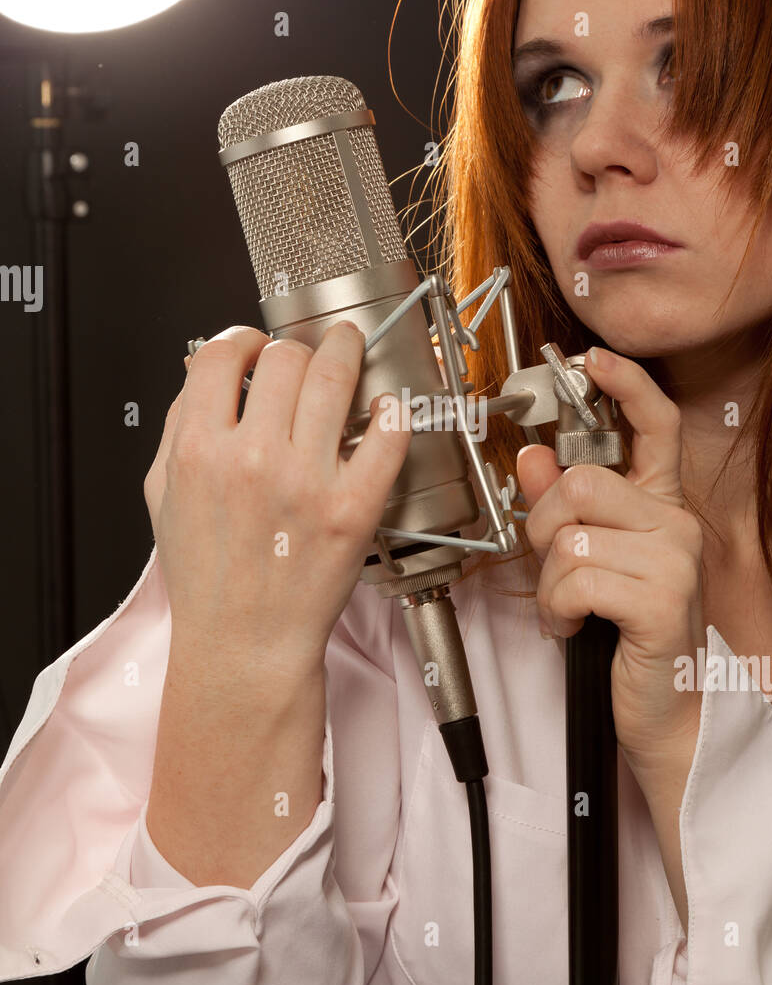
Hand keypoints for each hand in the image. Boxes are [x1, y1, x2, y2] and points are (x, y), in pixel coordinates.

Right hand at [144, 322, 412, 684]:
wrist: (243, 644)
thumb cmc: (208, 578)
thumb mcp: (164, 495)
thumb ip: (178, 426)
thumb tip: (202, 371)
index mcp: (201, 452)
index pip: (222, 354)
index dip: (243, 340)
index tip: (257, 346)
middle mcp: (253, 461)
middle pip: (284, 358)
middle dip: (295, 350)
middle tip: (307, 355)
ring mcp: (307, 484)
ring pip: (335, 379)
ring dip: (346, 352)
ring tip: (351, 347)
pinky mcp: (353, 510)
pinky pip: (387, 438)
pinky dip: (392, 412)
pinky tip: (386, 408)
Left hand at [516, 347, 704, 779]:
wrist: (664, 711)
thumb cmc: (626, 636)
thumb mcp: (590, 562)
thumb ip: (562, 508)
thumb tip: (534, 457)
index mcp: (661, 506)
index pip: (656, 425)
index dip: (626, 385)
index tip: (593, 359)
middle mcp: (676, 524)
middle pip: (582, 481)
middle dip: (543, 526)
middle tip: (551, 568)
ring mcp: (675, 560)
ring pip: (571, 534)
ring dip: (549, 580)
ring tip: (566, 610)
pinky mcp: (662, 600)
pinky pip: (577, 578)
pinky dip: (556, 609)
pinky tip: (572, 627)